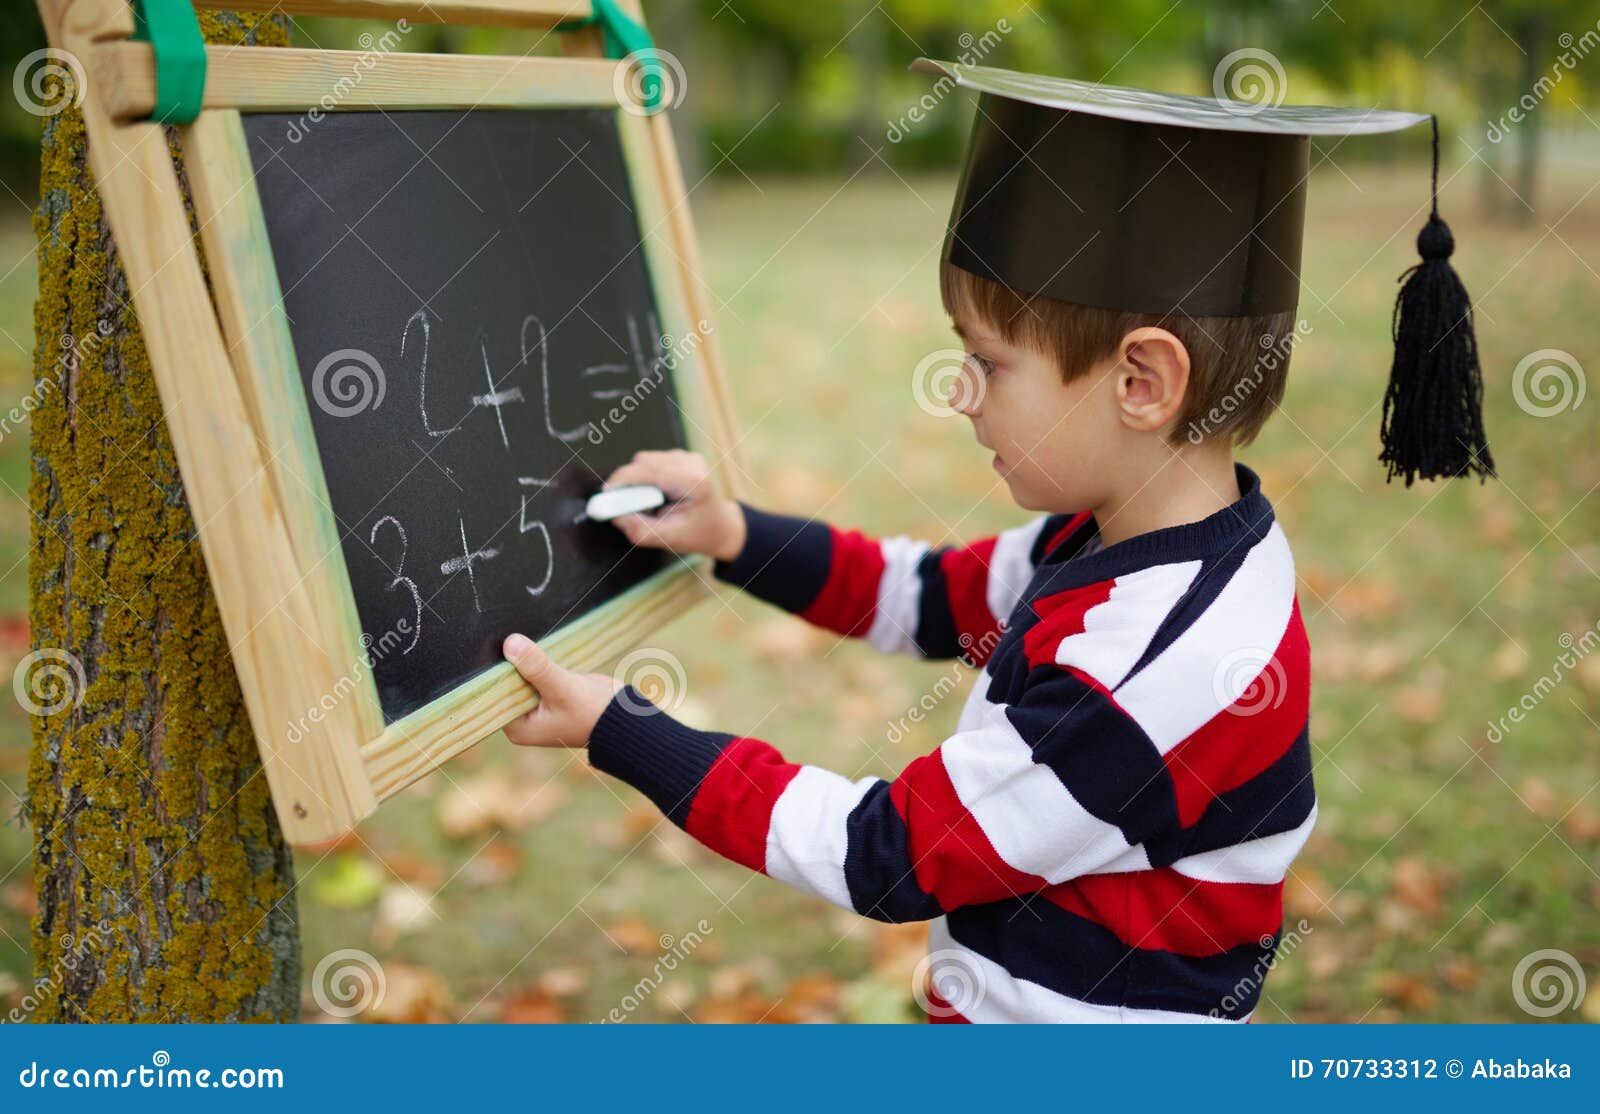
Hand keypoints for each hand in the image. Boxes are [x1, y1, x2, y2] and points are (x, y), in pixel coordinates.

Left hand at [500, 634, 622, 747]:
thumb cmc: (594, 713)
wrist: (625, 718)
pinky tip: (534, 643)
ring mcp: (536, 705)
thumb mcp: (562, 688)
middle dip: (510, 663)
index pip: (494, 694)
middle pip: (506, 683)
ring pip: (521, 674)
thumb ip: (536, 667)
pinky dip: (537, 660)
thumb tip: (510, 643)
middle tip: (504, 635)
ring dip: (524, 659)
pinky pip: (535, 671)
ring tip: (518, 636)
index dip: (495, 670)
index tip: (492, 645)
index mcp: (518, 728)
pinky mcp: (549, 691)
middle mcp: (523, 718)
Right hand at [603, 450, 744, 561]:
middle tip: (625, 505)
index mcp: (692, 482)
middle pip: (643, 462)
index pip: (647, 470)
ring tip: (646, 502)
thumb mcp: (667, 540)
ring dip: (637, 479)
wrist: (719, 526)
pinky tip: (657, 494)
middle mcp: (692, 464)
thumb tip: (615, 515)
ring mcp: (689, 457)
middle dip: (628, 482)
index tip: (605, 495)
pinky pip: (652, 461)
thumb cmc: (695, 534)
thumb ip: (639, 530)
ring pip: (645, 460)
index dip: (621, 481)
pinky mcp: (683, 456)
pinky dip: (647, 477)